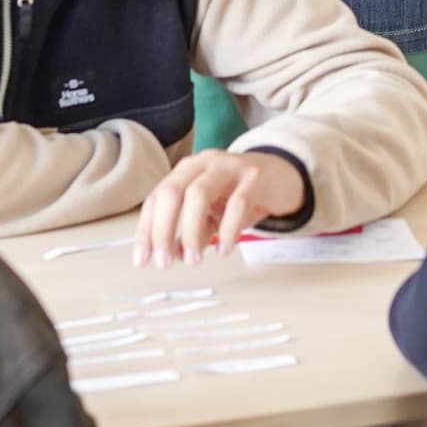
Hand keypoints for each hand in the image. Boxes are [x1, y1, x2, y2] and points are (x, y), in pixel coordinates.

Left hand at [133, 149, 307, 266]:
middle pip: (172, 192)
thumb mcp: (212, 212)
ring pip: (199, 194)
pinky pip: (237, 203)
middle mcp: (204, 164)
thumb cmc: (241, 194)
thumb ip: (194, 229)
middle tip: (163, 262)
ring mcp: (229, 167)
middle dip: (163, 229)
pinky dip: (227, 230)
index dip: (146, 229)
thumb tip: (173, 254)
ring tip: (192, 260)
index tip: (142, 259)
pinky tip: (224, 250)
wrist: (283, 176)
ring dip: (191, 231)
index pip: (157, 197)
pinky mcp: (255, 177)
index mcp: (187, 171)